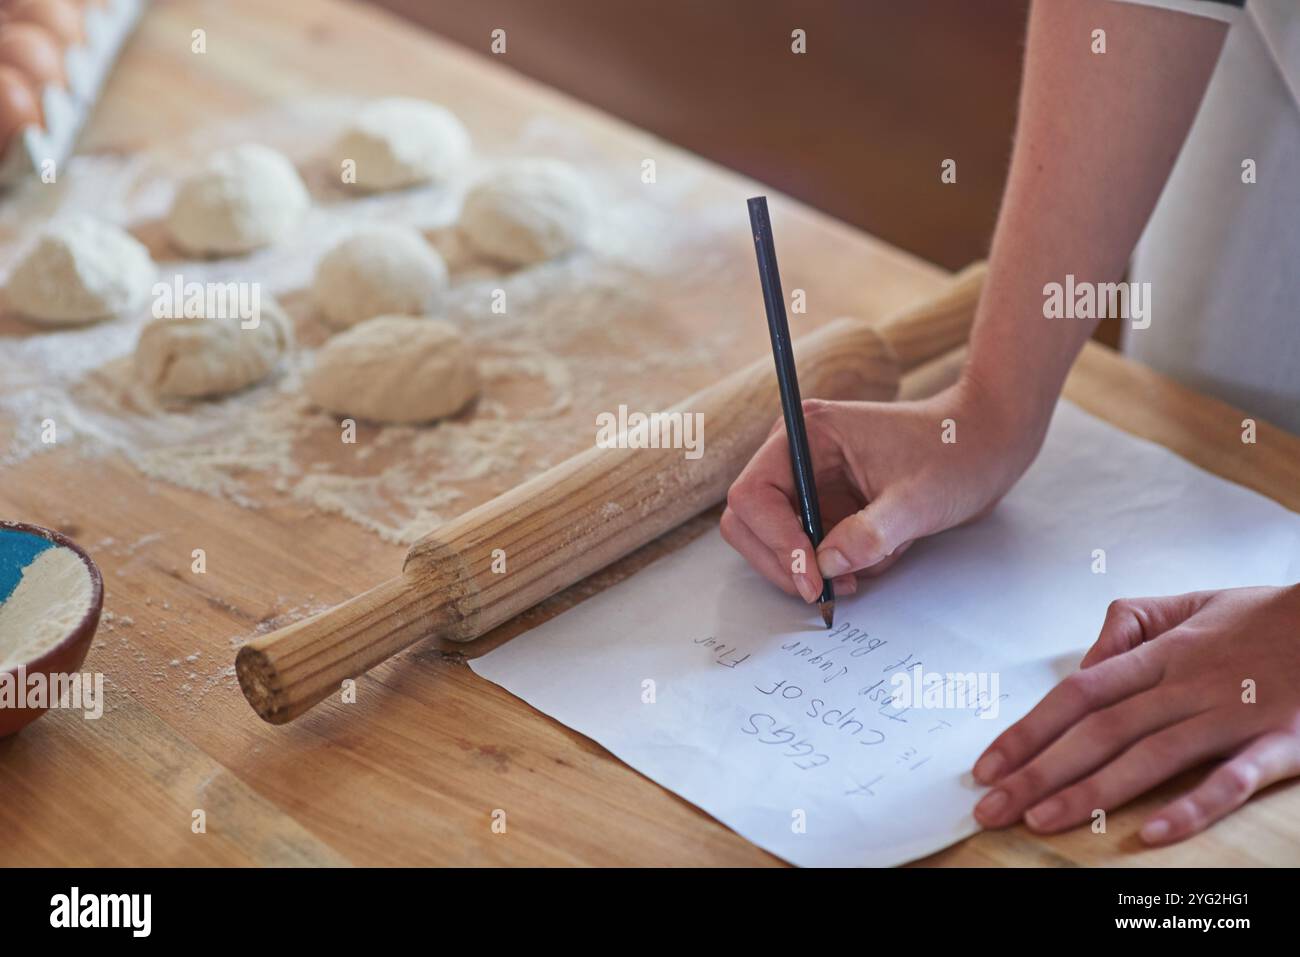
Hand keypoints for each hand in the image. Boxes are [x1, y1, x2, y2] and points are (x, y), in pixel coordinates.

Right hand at [721, 377, 1042, 602]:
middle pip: (748, 520)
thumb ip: (870, 534)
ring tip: (863, 571)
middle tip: (822, 591)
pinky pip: (808, 548)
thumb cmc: (955, 453)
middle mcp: (797, 454)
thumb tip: (826, 568)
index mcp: (807, 433)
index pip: (753, 494)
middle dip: (783, 561)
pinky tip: (876, 557)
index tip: (811, 578)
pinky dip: (835, 565)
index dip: (775, 541)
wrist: (985, 445)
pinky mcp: (826, 503)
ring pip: (774, 540)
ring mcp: (810, 481)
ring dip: (812, 567)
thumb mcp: (917, 499)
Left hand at [972, 585, 1299, 844]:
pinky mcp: (1280, 745)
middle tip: (992, 806)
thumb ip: (1130, 625)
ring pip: (1149, 759)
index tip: (987, 764)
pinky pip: (1230, 782)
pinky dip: (1190, 809)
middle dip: (1039, 772)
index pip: (1078, 695)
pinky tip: (1149, 836)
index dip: (1029, 731)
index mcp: (1162, 654)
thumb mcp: (1189, 604)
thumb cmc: (1261, 618)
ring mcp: (1232, 717)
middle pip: (1100, 732)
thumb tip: (1085, 661)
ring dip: (1091, 793)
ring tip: (1040, 822)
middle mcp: (1187, 685)